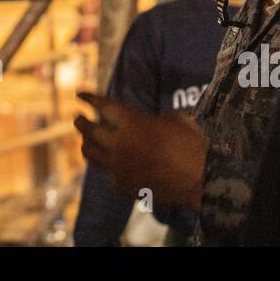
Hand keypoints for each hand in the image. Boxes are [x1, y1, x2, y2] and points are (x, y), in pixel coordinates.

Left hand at [74, 92, 207, 209]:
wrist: (202, 179)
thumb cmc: (192, 144)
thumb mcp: (175, 118)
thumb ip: (155, 118)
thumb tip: (151, 121)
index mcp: (131, 122)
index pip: (101, 106)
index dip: (88, 99)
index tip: (79, 94)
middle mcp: (119, 143)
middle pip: (89, 130)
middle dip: (81, 122)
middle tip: (77, 118)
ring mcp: (118, 167)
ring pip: (91, 154)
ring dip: (86, 145)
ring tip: (85, 142)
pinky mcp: (123, 185)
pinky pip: (107, 173)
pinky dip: (106, 167)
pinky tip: (108, 166)